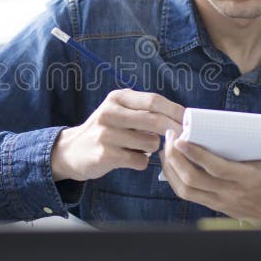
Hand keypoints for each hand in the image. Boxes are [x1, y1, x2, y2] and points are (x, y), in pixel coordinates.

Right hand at [51, 89, 184, 181]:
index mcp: (117, 98)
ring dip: (152, 148)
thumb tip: (180, 116)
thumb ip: (144, 110)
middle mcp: (110, 113)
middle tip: (183, 138)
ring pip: (150, 143)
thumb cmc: (106, 130)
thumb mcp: (119, 111)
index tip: (188, 121)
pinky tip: (129, 158)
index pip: (154, 101)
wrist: (72, 151)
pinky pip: (140, 161)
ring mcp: (106, 134)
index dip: (175, 111)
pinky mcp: (105, 154)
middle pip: (154, 120)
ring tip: (139, 147)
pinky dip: (141, 162)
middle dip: (173, 130)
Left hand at [160, 115, 260, 224]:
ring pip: (186, 188)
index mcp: (248, 179)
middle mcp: (230, 192)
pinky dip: (173, 178)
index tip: (182, 138)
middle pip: (194, 178)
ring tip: (166, 145)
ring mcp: (218, 200)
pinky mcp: (211, 203)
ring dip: (171, 167)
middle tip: (170, 135)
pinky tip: (169, 161)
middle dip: (176, 157)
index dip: (197, 155)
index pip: (217, 169)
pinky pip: (186, 193)